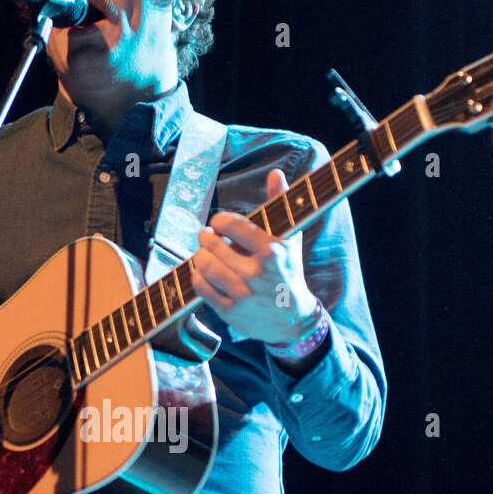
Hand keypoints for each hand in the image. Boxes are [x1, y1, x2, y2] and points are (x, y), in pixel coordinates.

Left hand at [192, 169, 317, 342]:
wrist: (293, 320)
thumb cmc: (289, 272)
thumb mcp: (290, 238)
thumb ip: (281, 204)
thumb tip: (275, 173)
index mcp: (272, 250)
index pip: (230, 223)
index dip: (219, 220)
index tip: (220, 223)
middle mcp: (257, 272)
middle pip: (211, 244)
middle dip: (206, 237)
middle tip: (207, 237)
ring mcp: (242, 294)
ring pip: (204, 265)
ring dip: (200, 256)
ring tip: (205, 253)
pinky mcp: (230, 311)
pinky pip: (201, 287)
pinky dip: (198, 277)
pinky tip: (205, 273)